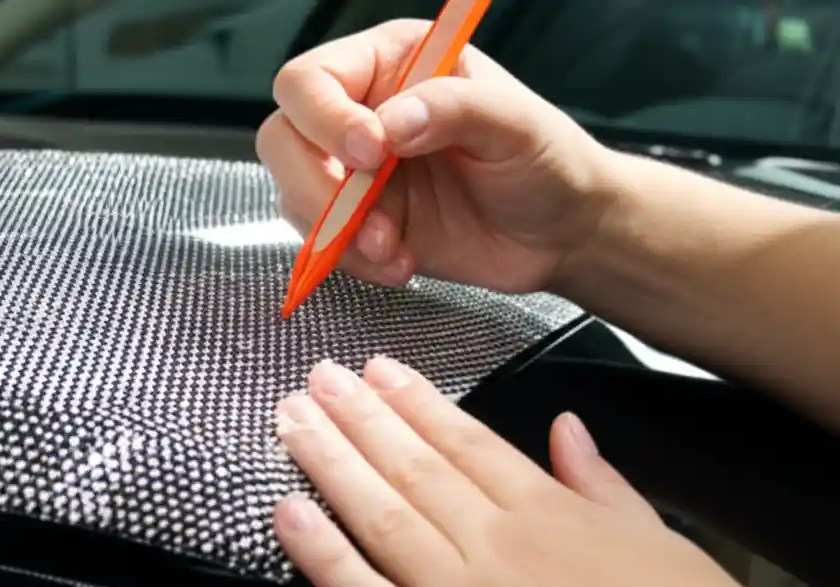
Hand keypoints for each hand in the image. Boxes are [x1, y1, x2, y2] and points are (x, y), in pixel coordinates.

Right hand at [257, 20, 618, 292]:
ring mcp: (355, 173)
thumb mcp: (514, 124)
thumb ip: (452, 109)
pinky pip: (321, 242)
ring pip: (293, 193)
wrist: (563, 234)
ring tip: (392, 246)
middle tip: (367, 214)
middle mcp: (362, 113)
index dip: (326, 118)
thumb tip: (390, 124)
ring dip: (334, 230)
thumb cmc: (548, 162)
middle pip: (283, 137)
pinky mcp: (360, 224)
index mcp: (392, 64)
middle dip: (314, 184)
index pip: (311, 81)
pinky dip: (351, 260)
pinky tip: (398, 262)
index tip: (371, 153)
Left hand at [272, 357, 839, 586]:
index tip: (374, 371)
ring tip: (290, 421)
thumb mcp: (659, 544)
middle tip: (313, 377)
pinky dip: (323, 557)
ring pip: (382, 517)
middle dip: (355, 416)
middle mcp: (502, 548)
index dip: (411, 402)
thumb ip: (600, 482)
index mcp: (551, 513)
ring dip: (328, 461)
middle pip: (411, 466)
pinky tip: (288, 513)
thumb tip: (569, 428)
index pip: (464, 439)